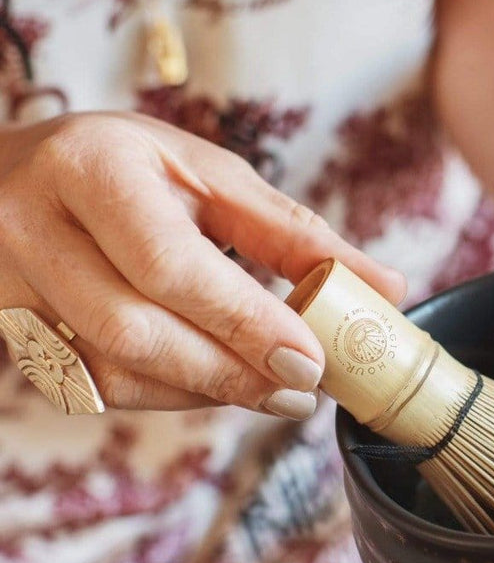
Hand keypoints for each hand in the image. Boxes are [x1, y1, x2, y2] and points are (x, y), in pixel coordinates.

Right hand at [0, 112, 405, 415]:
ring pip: (114, 370)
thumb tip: (386, 287)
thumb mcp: (209, 175)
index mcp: (91, 168)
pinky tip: (219, 385)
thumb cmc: (126, 170)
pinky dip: (170, 394)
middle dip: (229, 372)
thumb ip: (294, 233)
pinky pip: (97, 386)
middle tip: (302, 391)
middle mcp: (34, 227)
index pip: (169, 263)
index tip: (310, 360)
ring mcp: (11, 286)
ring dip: (206, 392)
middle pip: (134, 329)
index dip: (243, 321)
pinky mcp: (12, 333)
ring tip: (274, 393)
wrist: (9, 178)